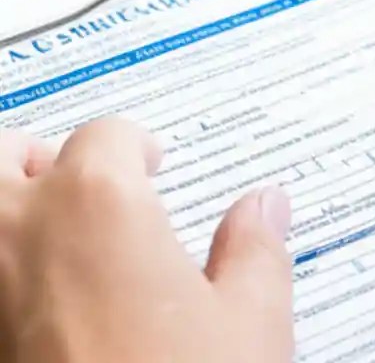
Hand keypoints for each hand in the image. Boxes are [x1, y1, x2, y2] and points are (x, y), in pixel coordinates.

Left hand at [0, 117, 293, 362]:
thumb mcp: (252, 321)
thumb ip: (256, 248)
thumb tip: (265, 207)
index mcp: (100, 203)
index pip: (107, 135)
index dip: (137, 145)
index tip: (153, 161)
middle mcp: (21, 233)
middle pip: (7, 154)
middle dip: (40, 158)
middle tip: (80, 178)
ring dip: (12, 210)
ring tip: (54, 234)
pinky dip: (4, 276)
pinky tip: (42, 299)